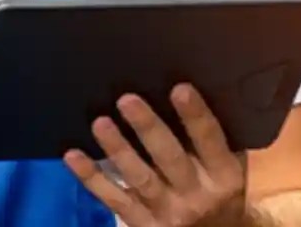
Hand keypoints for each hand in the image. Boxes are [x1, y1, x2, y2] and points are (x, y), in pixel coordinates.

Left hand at [65, 85, 248, 226]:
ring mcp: (168, 213)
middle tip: (126, 99)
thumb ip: (211, 141)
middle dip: (147, 128)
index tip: (179, 88)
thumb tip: (182, 88)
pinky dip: (91, 178)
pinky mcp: (143, 225)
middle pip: (170, 158)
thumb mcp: (227, 171)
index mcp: (223, 176)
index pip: (210, 141)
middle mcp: (197, 195)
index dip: (195, 115)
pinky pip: (114, 199)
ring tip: (99, 123)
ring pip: (139, 178)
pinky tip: (73, 155)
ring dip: (118, 149)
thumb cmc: (221, 194)